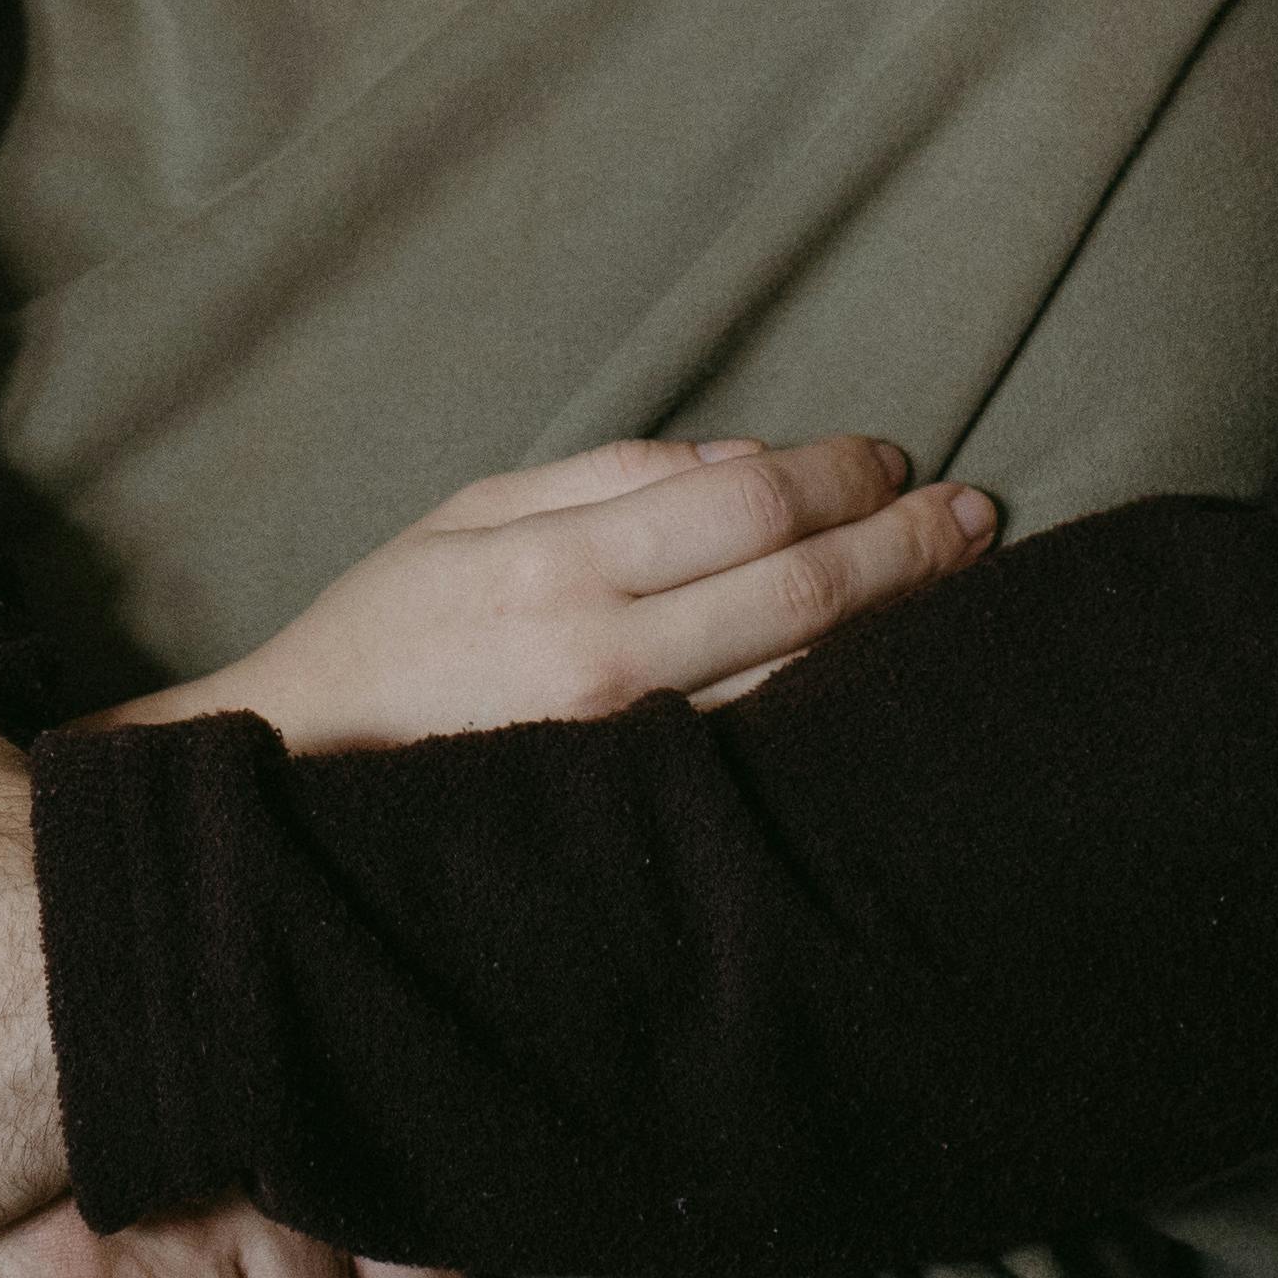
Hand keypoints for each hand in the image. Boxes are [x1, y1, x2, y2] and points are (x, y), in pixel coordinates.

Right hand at [112, 433, 995, 756]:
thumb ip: (611, 476)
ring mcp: (626, 754)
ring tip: (960, 580)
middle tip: (981, 516)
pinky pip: (762, 748)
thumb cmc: (382, 633)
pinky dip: (832, 702)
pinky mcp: (637, 817)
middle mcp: (604, 662)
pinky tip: (883, 676)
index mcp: (559, 568)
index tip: (897, 460)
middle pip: (803, 594)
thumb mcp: (471, 513)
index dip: (842, 476)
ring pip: (801, 682)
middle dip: (908, 548)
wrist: (296, 783)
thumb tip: (749, 460)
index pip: (749, 505)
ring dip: (897, 626)